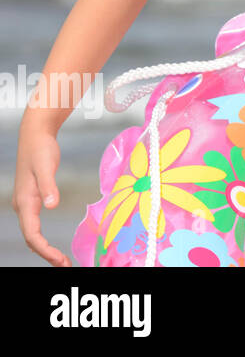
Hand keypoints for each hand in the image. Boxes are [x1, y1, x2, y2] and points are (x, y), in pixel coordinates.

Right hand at [13, 122, 70, 266]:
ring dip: (43, 249)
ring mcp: (25, 203)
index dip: (44, 249)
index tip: (59, 259)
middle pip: (31, 238)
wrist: (35, 135)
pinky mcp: (32, 199)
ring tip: (60, 260)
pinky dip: (42, 239)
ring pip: (31, 233)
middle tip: (65, 265)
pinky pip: (33, 226)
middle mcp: (22, 205)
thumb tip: (51, 205)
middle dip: (46, 254)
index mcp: (25, 201)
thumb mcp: (46, 167)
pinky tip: (51, 245)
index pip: (31, 234)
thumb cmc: (41, 150)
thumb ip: (49, 186)